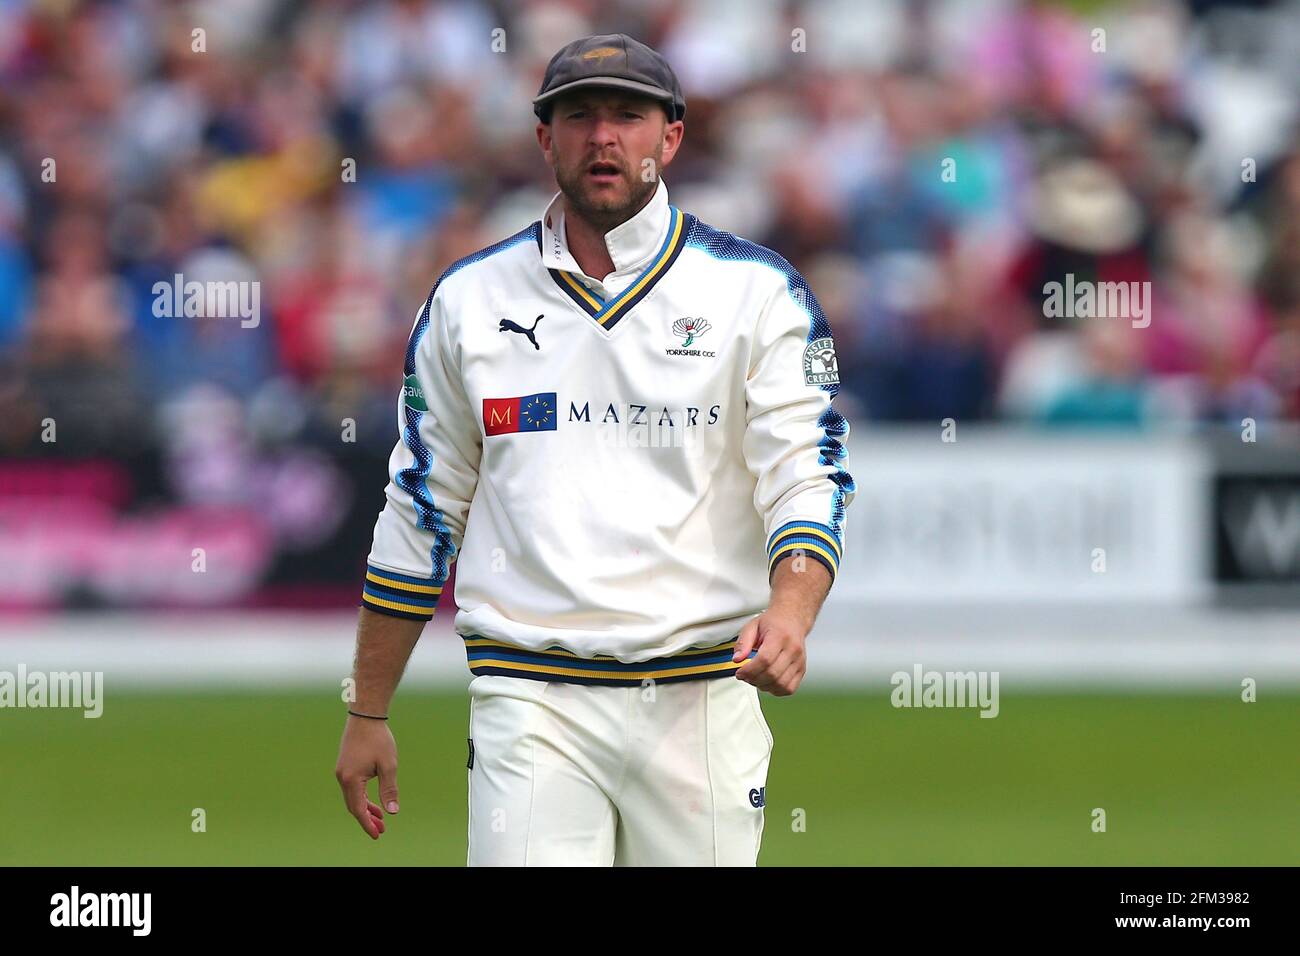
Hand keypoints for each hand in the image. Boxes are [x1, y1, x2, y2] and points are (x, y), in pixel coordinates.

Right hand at [335, 715, 399, 839]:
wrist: (365, 716)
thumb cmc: (378, 739)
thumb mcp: (388, 765)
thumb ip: (389, 789)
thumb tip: (393, 811)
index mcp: (351, 779)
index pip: (358, 809)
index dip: (368, 824)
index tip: (377, 835)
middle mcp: (342, 778)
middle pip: (354, 806)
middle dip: (368, 819)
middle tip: (381, 830)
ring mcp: (342, 772)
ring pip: (353, 798)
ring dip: (365, 808)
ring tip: (380, 818)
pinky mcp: (344, 766)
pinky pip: (352, 788)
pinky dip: (362, 797)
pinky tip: (372, 801)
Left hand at [732, 607, 809, 695]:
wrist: (792, 619)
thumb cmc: (774, 622)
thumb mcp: (753, 626)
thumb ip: (743, 643)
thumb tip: (737, 659)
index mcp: (780, 636)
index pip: (765, 659)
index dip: (750, 670)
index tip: (740, 672)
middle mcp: (793, 649)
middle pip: (772, 674)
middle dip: (754, 679)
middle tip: (745, 676)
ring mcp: (799, 661)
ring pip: (781, 684)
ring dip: (764, 686)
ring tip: (755, 678)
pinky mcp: (802, 670)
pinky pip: (789, 688)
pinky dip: (776, 690)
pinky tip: (767, 683)